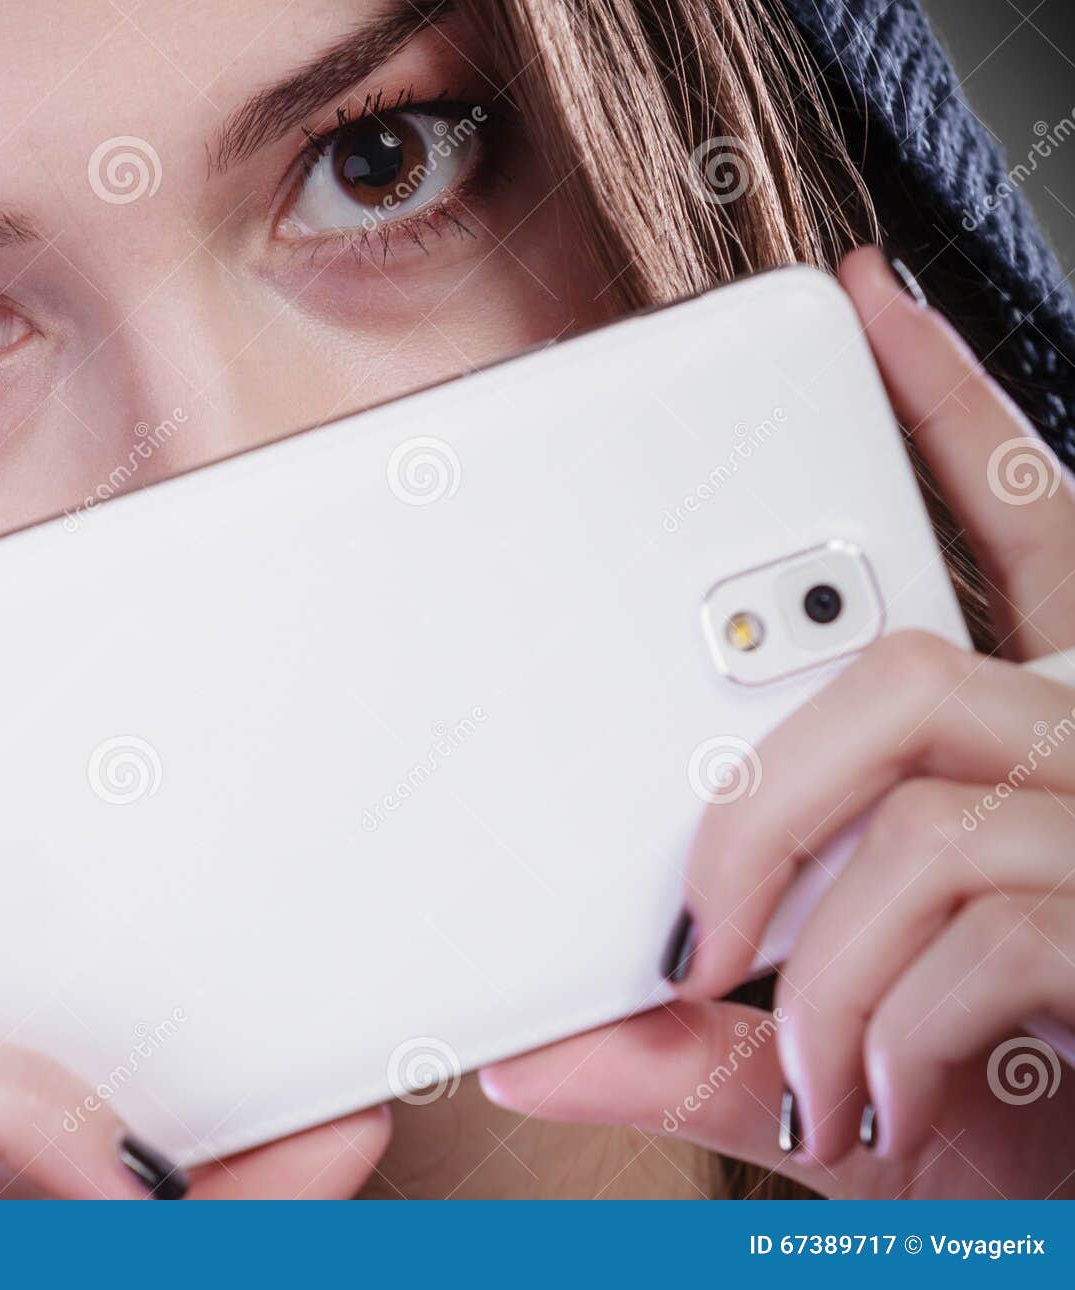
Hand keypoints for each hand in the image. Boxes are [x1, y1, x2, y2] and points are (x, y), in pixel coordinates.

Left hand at [479, 247, 1074, 1198]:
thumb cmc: (1032, 1136)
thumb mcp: (851, 1084)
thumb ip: (706, 1054)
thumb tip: (535, 1052)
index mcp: (1045, 750)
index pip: (1018, 532)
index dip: (953, 411)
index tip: (872, 312)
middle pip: (907, 668)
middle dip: (763, 803)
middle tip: (697, 925)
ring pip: (919, 792)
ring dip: (813, 932)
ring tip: (806, 1051)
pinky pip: (977, 914)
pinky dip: (886, 1018)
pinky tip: (878, 1088)